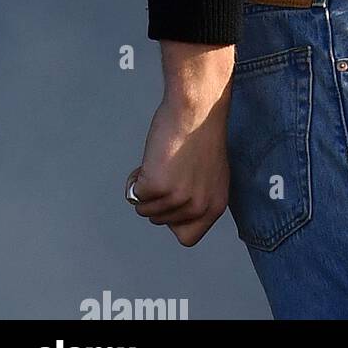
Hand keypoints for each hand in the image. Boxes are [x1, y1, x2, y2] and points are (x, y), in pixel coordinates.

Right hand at [127, 89, 231, 246]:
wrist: (197, 108)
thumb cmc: (201, 135)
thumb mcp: (210, 175)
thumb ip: (198, 198)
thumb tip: (176, 214)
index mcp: (215, 207)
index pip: (187, 238)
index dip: (174, 220)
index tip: (176, 198)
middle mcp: (199, 207)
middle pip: (160, 222)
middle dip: (159, 197)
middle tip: (172, 167)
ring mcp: (178, 198)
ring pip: (143, 209)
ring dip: (146, 187)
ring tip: (164, 160)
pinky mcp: (157, 186)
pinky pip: (133, 194)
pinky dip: (136, 177)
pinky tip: (153, 157)